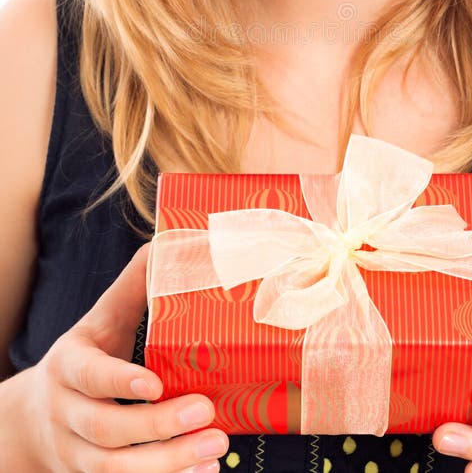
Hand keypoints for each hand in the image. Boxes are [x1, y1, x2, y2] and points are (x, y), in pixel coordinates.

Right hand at [0, 242, 228, 471]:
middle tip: (207, 413)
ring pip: (115, 470)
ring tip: (215, 448)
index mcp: (69, 366)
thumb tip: (170, 242)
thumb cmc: (87, 355)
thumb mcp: (102, 319)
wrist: (35, 418)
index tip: (156, 383)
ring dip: (167, 464)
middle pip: (107, 429)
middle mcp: (68, 414)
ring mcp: (77, 455)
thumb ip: (134, 286)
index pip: (90, 376)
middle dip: (158, 426)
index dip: (120, 382)